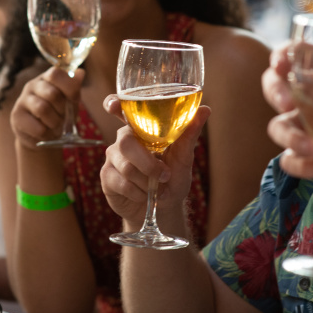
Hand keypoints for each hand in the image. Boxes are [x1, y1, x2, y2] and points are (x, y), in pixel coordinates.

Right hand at [10, 66, 85, 149]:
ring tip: (55, 126)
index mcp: (47, 78)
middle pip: (52, 93)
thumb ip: (74, 88)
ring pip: (42, 109)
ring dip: (54, 122)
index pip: (56, 73)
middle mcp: (32, 85)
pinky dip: (46, 133)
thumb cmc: (58, 114)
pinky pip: (37, 127)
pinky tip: (45, 133)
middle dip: (62, 109)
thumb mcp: (70, 101)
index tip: (75, 99)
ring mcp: (22, 100)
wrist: (42, 136)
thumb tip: (81, 72)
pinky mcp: (16, 116)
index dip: (69, 87)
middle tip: (63, 117)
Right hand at [100, 94, 210, 227]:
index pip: (121, 109)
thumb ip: (190, 133)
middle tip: (164, 175)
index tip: (113, 105)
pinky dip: (139, 193)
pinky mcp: (106, 176)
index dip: (113, 104)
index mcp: (140, 129)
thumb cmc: (172, 178)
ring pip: (126, 167)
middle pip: (126, 143)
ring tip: (156, 188)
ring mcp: (113, 158)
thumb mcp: (184, 157)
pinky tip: (143, 195)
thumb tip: (206, 109)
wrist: (163, 209)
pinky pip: (122, 183)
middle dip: (148, 164)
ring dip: (147, 182)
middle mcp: (123, 139)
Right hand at [268, 42, 312, 201]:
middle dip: (275, 91)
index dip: (283, 55)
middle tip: (287, 103)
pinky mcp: (308, 157)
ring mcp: (308, 129)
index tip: (282, 63)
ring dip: (290, 137)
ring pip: (278, 126)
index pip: (298, 57)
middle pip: (275, 85)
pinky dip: (302, 164)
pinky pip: (289, 159)